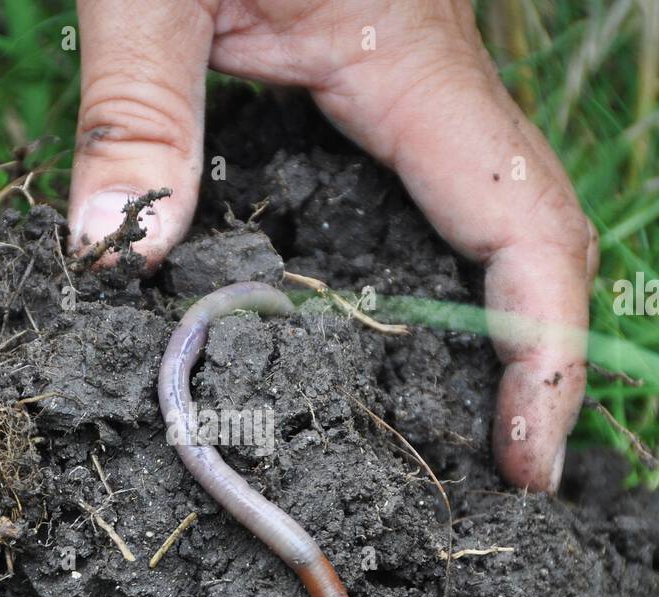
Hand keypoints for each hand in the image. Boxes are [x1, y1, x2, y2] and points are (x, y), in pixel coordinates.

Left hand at [66, 0, 596, 491]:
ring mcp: (407, 78)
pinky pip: (425, 192)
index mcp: (410, 58)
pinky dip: (433, 278)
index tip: (529, 461)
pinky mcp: (367, 77)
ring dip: (495, 329)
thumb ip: (136, 104)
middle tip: (502, 476)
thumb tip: (113, 253)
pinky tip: (390, 335)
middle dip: (536, 362)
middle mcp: (432, 76)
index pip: (522, 223)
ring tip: (466, 434)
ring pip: (488, 218)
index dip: (545, 353)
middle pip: (530, 235)